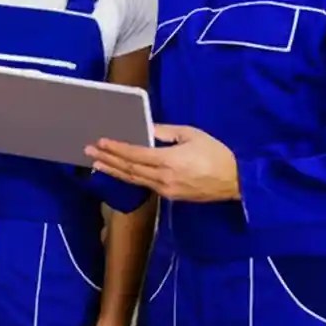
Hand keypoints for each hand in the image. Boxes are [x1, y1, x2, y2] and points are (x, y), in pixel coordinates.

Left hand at [85, 124, 239, 202]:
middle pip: (129, 169)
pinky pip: (144, 186)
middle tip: (89, 152)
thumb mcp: (192, 134)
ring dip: (114, 171)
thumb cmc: (215, 154)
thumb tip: (147, 129)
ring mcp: (165, 190)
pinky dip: (129, 178)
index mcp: (168, 160)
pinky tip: (120, 173)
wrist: (236, 181)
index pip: (135, 154)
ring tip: (97, 163)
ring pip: (134, 179)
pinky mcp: (170, 196)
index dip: (116, 148)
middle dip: (108, 159)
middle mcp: (163, 178)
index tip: (101, 142)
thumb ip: (166, 132)